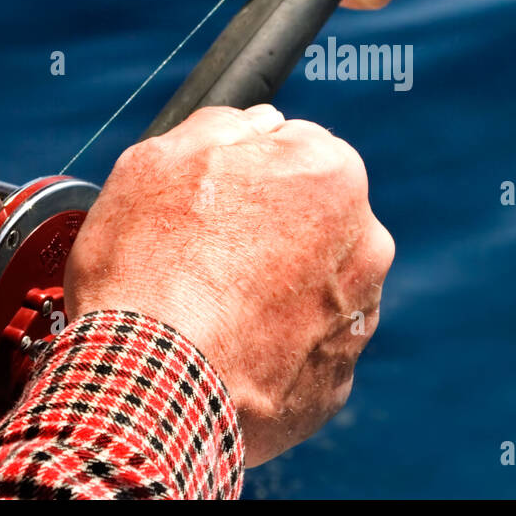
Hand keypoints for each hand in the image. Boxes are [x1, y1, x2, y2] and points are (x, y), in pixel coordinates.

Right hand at [63, 105, 393, 466]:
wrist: (152, 391)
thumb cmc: (150, 272)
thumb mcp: (159, 159)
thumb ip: (225, 126)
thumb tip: (259, 125)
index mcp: (332, 173)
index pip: (294, 152)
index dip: (245, 175)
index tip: (211, 203)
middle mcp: (365, 242)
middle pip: (310, 221)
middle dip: (266, 234)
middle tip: (202, 260)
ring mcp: (357, 316)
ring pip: (311, 286)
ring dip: (272, 293)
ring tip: (208, 313)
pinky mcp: (336, 380)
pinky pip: (303, 350)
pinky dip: (271, 350)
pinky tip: (225, 353)